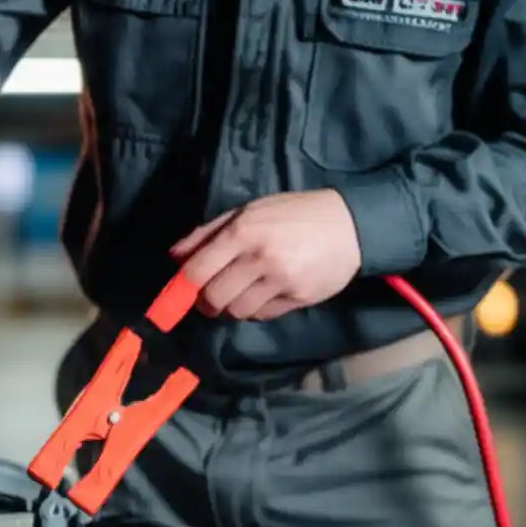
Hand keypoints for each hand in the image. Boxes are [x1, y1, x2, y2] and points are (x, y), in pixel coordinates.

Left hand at [170, 190, 361, 320]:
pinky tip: (263, 294)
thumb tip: (175, 257)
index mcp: (242, 232)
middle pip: (214, 298)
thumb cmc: (293, 213)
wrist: (350, 225)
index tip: (181, 292)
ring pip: (237, 311)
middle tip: (211, 295)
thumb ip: (208, 233)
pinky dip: (255, 309)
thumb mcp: (249, 211)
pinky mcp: (298, 298)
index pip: (198, 271)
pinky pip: (262, 315)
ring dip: (232, 306)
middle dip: (206, 302)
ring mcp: (280, 281)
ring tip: (241, 292)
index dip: (182, 286)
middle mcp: (259, 258)